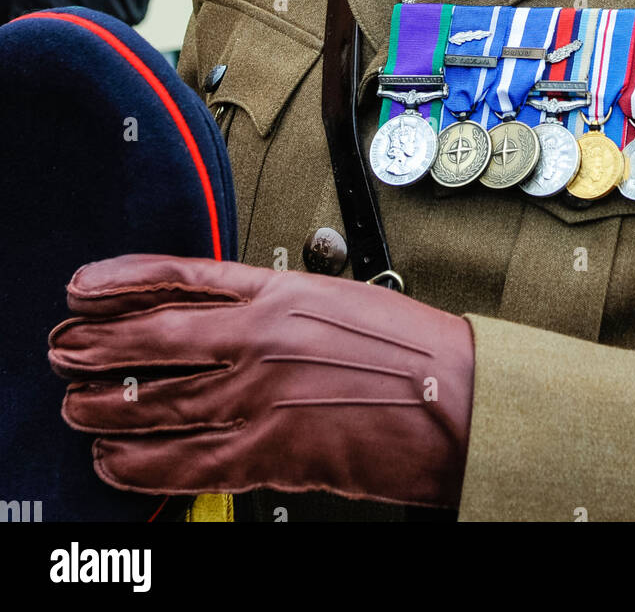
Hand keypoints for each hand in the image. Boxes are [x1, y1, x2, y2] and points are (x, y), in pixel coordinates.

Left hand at [49, 254, 474, 508]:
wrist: (460, 400)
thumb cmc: (413, 349)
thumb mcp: (340, 299)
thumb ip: (280, 305)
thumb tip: (227, 316)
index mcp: (281, 290)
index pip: (179, 275)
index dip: (120, 281)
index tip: (84, 287)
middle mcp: (262, 337)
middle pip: (151, 337)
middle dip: (94, 346)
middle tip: (65, 350)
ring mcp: (261, 396)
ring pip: (156, 403)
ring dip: (104, 409)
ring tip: (79, 409)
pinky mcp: (270, 452)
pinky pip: (184, 463)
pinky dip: (140, 467)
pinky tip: (117, 463)